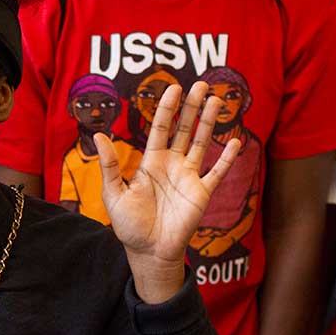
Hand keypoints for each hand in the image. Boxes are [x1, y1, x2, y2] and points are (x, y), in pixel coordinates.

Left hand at [97, 82, 240, 302]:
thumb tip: (99, 136)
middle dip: (193, 107)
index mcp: (151, 162)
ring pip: (202, 143)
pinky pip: (217, 172)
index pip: (161, 128)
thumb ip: (110, 165)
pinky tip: (236, 140)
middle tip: (202, 84)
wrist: (148, 251)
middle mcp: (172, 164)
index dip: (167, 108)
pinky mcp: (202, 193)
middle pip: (184, 129)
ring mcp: (189, 177)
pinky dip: (227, 158)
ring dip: (210, 123)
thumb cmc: (129, 224)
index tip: (174, 88)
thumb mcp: (113, 193)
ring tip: (217, 100)